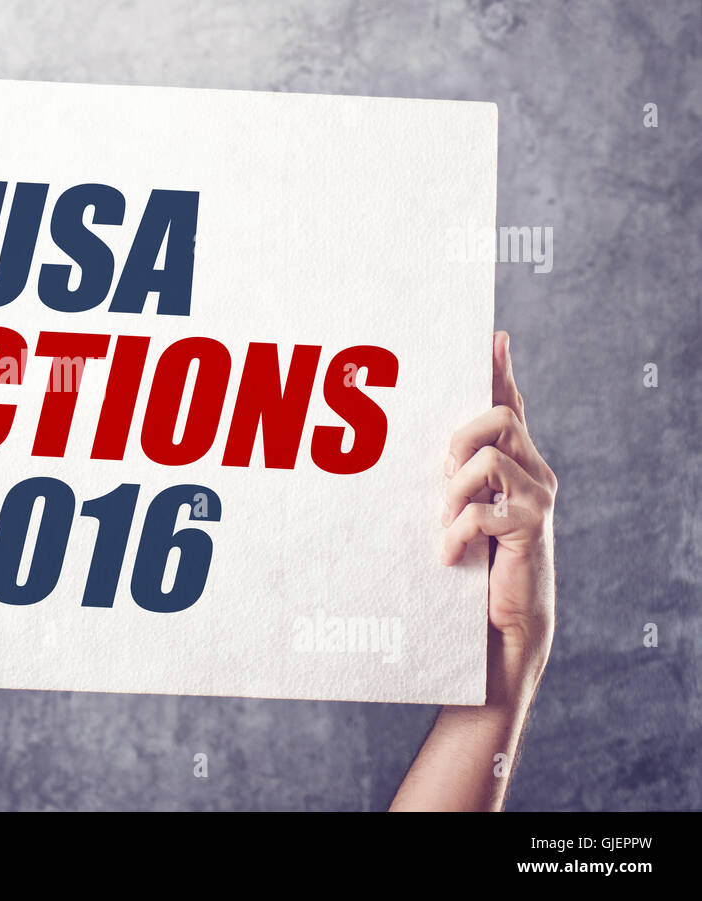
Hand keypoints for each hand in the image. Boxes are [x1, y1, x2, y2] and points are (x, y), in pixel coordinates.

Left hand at [440, 331, 556, 702]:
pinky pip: (483, 509)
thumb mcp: (459, 511)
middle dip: (458, 440)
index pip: (509, 406)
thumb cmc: (475, 564)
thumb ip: (452, 479)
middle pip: (498, 419)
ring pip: (488, 458)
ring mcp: (537, 498)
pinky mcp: (531, 528)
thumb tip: (424, 450)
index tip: (493, 338)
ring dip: (454, 490)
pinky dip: (457, 532)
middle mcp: (535, 472)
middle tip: (443, 478)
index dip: (501, 372)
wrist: (503, 623)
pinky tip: (450, 553)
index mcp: (515, 462)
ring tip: (446, 521)